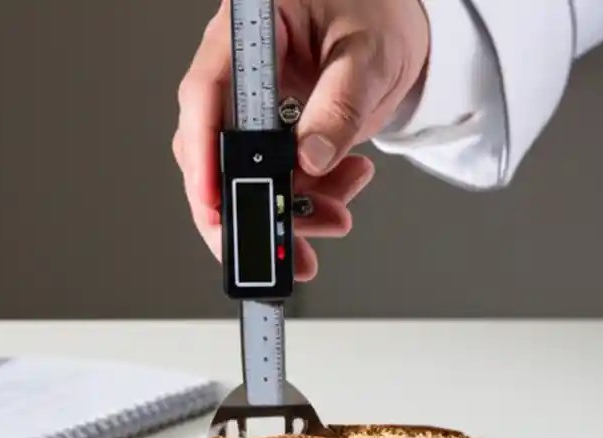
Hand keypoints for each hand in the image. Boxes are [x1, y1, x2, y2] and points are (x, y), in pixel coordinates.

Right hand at [173, 0, 428, 279]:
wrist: (400, 24)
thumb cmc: (378, 13)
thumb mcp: (369, 56)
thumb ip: (340, 105)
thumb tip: (311, 157)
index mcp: (248, 29)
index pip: (206, 94)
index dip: (203, 153)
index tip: (214, 202)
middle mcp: (239, 69)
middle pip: (212, 146)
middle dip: (242, 205)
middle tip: (271, 248)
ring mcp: (254, 104)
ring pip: (244, 174)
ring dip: (284, 211)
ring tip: (332, 220)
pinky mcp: (274, 133)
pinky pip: (276, 178)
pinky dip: (304, 201)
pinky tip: (336, 200)